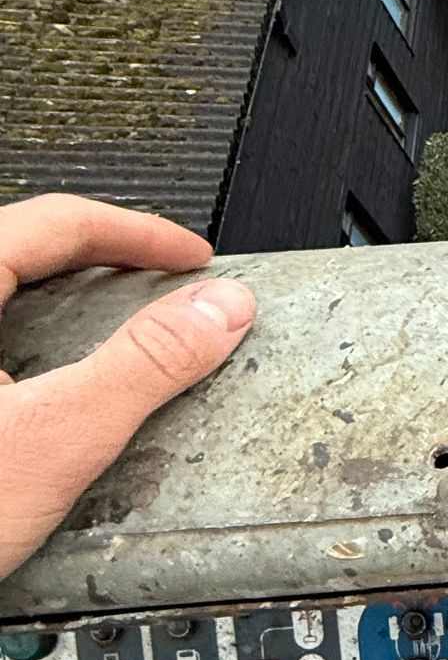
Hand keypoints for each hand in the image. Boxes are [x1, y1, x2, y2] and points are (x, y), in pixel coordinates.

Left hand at [0, 195, 255, 581]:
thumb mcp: (56, 438)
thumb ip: (145, 365)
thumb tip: (215, 311)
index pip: (56, 222)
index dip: (140, 235)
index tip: (190, 260)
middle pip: (21, 247)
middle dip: (102, 261)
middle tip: (161, 287)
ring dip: (59, 302)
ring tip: (112, 330)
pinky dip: (21, 344)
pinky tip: (42, 388)